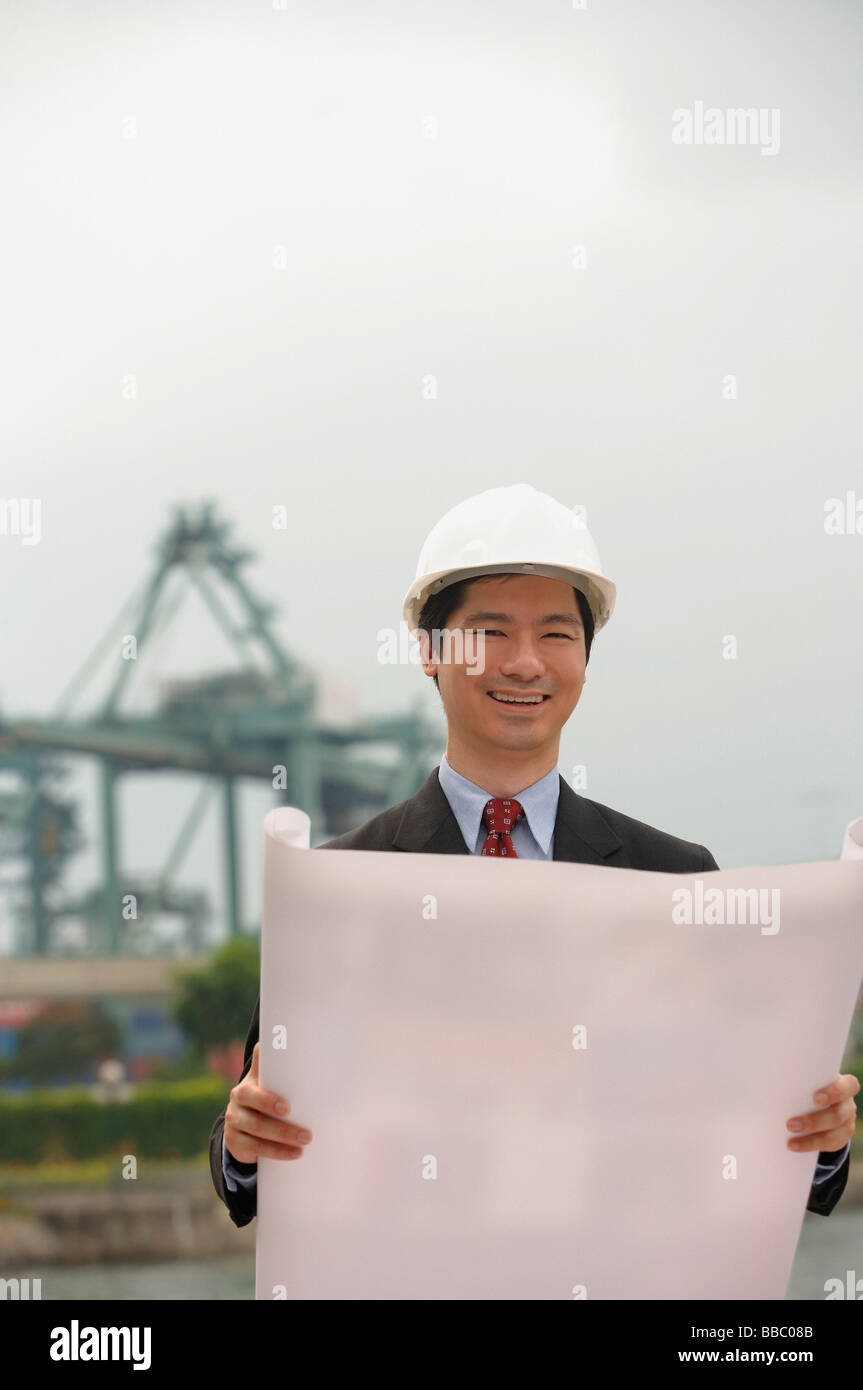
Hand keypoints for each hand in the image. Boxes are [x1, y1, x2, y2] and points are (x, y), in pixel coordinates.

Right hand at [224, 1041, 312, 1164]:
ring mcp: (234, 1119)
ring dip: (282, 1136)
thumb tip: (304, 1040)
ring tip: (305, 1141)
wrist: (244, 1124)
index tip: (286, 1103)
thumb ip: (287, 1064)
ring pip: (256, 1128)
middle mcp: (238, 1097)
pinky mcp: (234, 1141)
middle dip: (276, 1112)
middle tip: (300, 1122)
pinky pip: (254, 1148)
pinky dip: (276, 1152)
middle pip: (254, 1102)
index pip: (258, 1073)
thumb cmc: (269, 1096)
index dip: (268, 1087)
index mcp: (251, 1079)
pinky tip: (294, 1154)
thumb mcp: (275, 1081)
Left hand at [786, 1073, 858, 1153]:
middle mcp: (847, 1104)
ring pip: (834, 1134)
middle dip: (814, 1122)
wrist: (818, 1101)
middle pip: (838, 1114)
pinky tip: (795, 1146)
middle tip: (790, 1125)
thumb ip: (796, 1080)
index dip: (835, 1092)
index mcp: (843, 1084)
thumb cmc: (808, 1085)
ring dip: (811, 1139)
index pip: (849, 1086)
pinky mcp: (840, 1138)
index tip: (816, 1098)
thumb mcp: (806, 1079)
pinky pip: (829, 1146)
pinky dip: (811, 1146)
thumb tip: (766, 1083)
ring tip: (790, 1142)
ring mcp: (846, 1123)